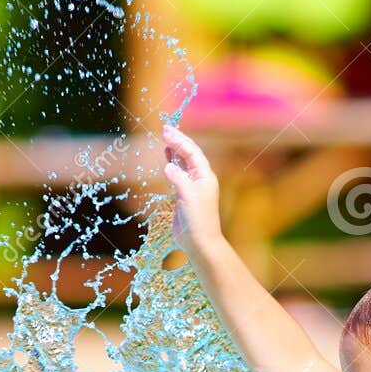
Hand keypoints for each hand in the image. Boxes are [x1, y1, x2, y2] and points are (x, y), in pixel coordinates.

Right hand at [162, 123, 223, 256]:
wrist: (200, 242)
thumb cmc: (198, 220)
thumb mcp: (188, 197)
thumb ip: (179, 179)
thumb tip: (168, 166)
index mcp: (205, 176)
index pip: (192, 153)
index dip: (180, 141)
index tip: (166, 132)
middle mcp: (200, 179)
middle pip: (189, 154)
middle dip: (178, 141)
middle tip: (165, 129)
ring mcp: (193, 186)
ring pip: (184, 163)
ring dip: (175, 150)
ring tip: (166, 139)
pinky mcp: (185, 195)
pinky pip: (179, 174)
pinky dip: (173, 164)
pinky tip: (167, 158)